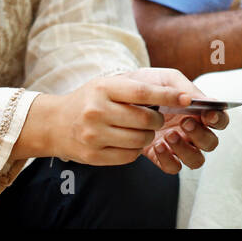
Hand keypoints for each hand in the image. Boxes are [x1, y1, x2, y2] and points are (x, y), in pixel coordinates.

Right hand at [32, 72, 185, 165]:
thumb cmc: (89, 100)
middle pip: (145, 119)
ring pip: (141, 140)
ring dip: (148, 136)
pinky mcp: (93, 156)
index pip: (143, 92)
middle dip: (157, 120)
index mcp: (103, 88)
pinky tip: (127, 141)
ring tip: (141, 129)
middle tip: (154, 118)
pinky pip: (129, 156)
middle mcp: (96, 111)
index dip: (168, 95)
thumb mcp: (107, 84)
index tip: (187, 98)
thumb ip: (137, 87)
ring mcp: (93, 135)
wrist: (55, 123)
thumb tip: (178, 95)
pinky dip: (135, 149)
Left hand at [128, 67, 229, 174]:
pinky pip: (173, 167)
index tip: (208, 114)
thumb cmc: (149, 83)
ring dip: (186, 150)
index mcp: (198, 111)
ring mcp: (178, 146)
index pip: (220, 120)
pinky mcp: (161, 156)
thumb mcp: (166, 79)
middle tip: (185, 122)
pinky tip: (158, 145)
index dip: (219, 120)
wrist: (119, 94)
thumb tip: (201, 100)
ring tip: (169, 135)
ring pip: (196, 160)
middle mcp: (192, 131)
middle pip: (211, 143)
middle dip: (201, 135)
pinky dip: (169, 159)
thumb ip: (184, 88)